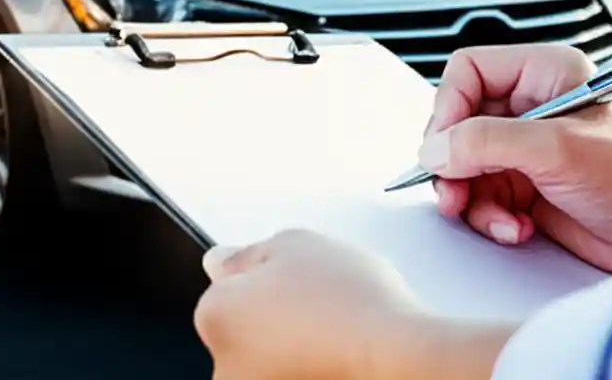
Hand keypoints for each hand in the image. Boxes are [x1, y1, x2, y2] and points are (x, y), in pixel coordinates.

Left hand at [195, 229, 511, 379]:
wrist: (395, 355)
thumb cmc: (349, 303)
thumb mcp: (294, 244)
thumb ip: (247, 253)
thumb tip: (223, 260)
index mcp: (215, 317)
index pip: (225, 295)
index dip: (263, 283)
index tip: (293, 281)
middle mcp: (225, 367)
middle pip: (244, 332)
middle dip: (273, 319)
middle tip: (317, 307)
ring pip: (270, 359)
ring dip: (292, 347)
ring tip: (336, 333)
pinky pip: (298, 373)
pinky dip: (316, 366)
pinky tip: (342, 357)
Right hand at [421, 45, 611, 271]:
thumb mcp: (556, 150)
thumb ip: (488, 142)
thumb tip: (436, 148)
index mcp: (542, 73)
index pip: (468, 72)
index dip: (449, 108)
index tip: (444, 146)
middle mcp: (529, 106)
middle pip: (457, 123)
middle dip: (454, 163)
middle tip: (452, 191)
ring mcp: (524, 148)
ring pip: (462, 165)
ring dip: (472, 198)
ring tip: (496, 217)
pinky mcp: (523, 185)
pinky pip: (479, 196)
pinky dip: (489, 216)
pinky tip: (516, 227)